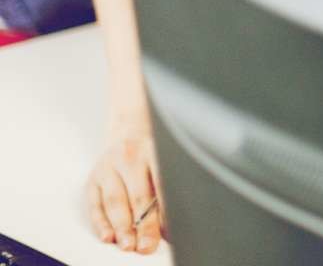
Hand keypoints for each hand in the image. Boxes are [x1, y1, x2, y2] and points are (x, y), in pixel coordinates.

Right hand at [85, 113, 163, 253]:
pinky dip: (101, 223)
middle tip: (147, 246)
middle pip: (138, 196)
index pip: (162, 184)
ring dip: (121, 227)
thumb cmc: (152, 154)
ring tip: (128, 245)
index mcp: (154, 151)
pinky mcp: (92, 180)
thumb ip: (169, 187)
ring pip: (115, 201)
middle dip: (144, 224)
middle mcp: (130, 157)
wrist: (128, 132)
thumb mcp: (165, 160)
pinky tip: (108, 237)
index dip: (166, 210)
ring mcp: (108, 168)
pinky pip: (95, 205)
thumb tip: (174, 225)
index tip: (171, 233)